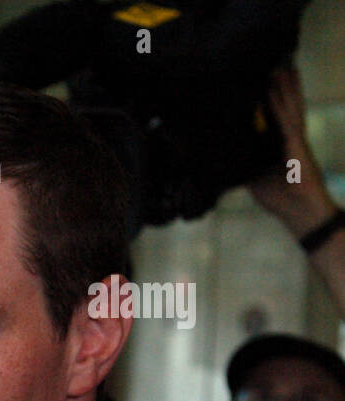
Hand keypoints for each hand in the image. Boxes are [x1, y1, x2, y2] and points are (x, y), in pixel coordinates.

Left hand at [248, 68, 336, 234]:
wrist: (301, 213)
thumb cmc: (281, 199)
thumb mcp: (255, 181)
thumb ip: (243, 168)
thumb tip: (223, 164)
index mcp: (280, 145)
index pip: (274, 117)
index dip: (271, 99)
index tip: (263, 80)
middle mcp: (289, 138)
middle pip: (284, 106)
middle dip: (280, 86)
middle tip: (275, 62)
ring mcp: (295, 140)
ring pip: (290, 108)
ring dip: (285, 87)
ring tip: (282, 66)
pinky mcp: (297, 145)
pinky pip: (289, 120)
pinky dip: (284, 104)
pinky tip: (280, 90)